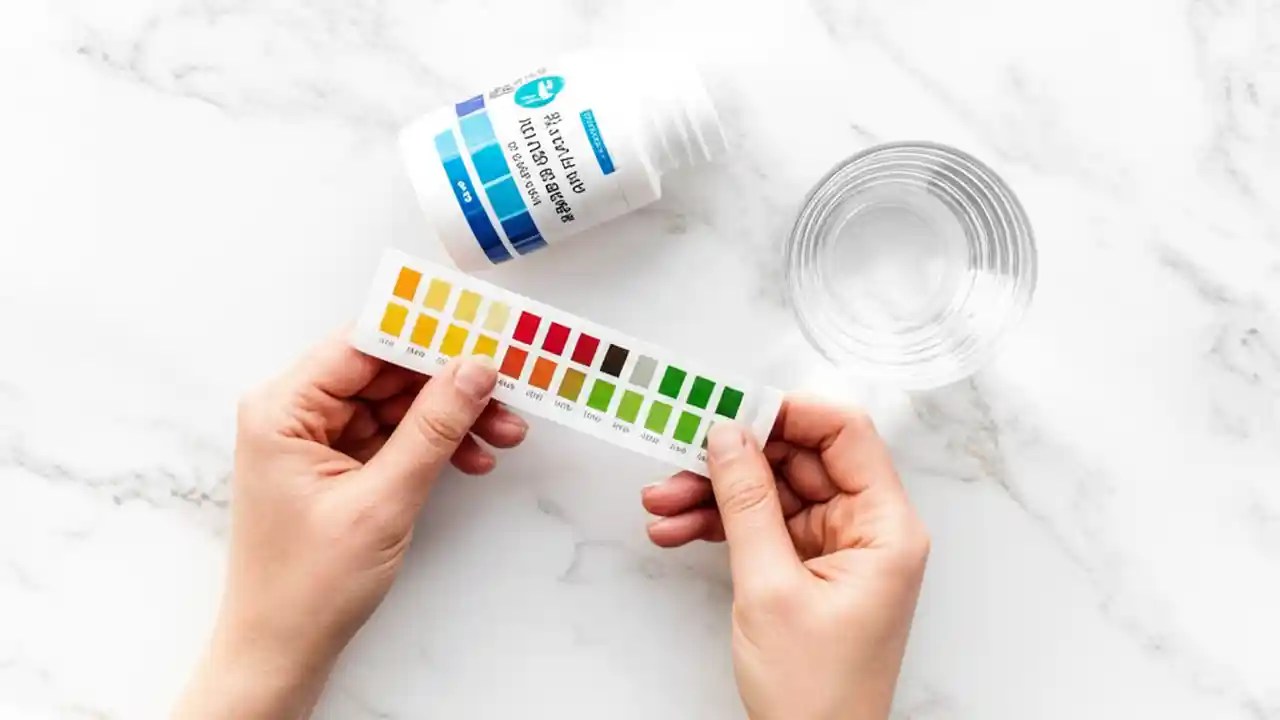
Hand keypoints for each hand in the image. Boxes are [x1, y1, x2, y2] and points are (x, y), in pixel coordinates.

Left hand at [174, 331, 525, 718]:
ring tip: (504, 434)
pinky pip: (395, 434)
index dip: (425, 336)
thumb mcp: (383, 499)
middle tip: (507, 392)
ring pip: (398, 403)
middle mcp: (294, 413)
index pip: (362, 345)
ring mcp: (316, 439)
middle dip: (450, 384)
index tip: (480, 333)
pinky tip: (473, 458)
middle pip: (386, 371)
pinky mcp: (337, 464)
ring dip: (452, 417)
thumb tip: (475, 369)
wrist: (282, 651)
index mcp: (283, 408)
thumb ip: (433, 427)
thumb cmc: (307, 585)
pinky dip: (435, 444)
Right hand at [641, 399, 928, 719]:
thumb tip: (728, 435)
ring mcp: (836, 550)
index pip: (844, 434)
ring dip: (714, 494)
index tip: (730, 407)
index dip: (787, 413)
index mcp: (885, 527)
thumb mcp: (770, 588)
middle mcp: (867, 530)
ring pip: (771, 492)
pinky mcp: (806, 570)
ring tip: (661, 502)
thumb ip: (747, 503)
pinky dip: (719, 525)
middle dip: (733, 459)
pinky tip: (676, 528)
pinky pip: (762, 526)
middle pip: (799, 460)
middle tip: (677, 454)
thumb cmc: (816, 693)